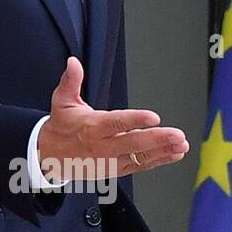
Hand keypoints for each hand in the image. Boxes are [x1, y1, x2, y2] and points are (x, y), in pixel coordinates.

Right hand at [37, 57, 188, 182]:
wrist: (50, 155)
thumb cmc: (61, 126)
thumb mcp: (62, 101)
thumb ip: (71, 81)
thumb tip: (73, 62)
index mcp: (92, 126)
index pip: (116, 123)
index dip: (135, 120)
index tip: (153, 117)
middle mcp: (103, 145)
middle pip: (133, 143)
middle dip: (157, 139)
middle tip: (176, 134)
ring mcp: (111, 160)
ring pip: (140, 156)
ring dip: (163, 151)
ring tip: (180, 145)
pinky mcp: (116, 169)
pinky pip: (140, 165)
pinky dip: (158, 160)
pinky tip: (174, 154)